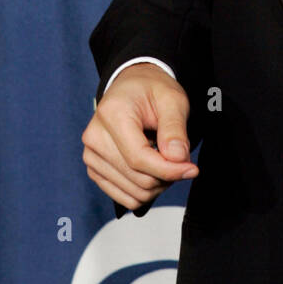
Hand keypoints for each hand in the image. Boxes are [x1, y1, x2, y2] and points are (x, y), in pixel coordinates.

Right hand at [81, 63, 197, 210]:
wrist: (133, 86)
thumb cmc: (152, 90)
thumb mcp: (172, 99)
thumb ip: (175, 129)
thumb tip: (177, 158)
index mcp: (112, 114)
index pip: (139, 158)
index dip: (169, 169)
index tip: (191, 169)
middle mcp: (94, 137)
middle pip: (137, 178)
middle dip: (167, 177)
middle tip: (182, 161)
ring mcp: (91, 155)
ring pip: (132, 193)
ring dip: (157, 185)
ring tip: (167, 162)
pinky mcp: (94, 169)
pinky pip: (123, 197)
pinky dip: (144, 191)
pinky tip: (153, 170)